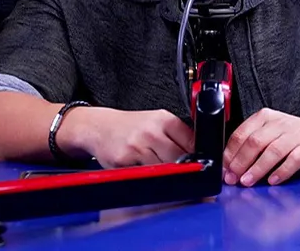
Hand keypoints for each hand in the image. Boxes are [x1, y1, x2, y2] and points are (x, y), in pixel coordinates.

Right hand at [57, 107, 193, 168]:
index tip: (200, 166)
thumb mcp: (157, 122)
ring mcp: (136, 147)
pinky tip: (144, 173)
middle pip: (179, 159)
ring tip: (161, 173)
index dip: (198, 157)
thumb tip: (200, 155)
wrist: (99, 126)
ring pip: (162, 170)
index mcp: (165, 120)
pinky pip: (142, 176)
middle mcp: (151, 132)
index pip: (191, 143)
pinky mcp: (123, 161)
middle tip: (182, 174)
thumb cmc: (131, 126)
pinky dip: (146, 178)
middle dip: (183, 169)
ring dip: (164, 175)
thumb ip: (177, 135)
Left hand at [222, 109, 299, 186]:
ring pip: (273, 151)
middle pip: (255, 142)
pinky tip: (273, 181)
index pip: (241, 133)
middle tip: (233, 178)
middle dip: (241, 162)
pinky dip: (281, 171)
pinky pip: (293, 160)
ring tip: (248, 181)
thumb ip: (251, 145)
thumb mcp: (270, 133)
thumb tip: (229, 166)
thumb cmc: (293, 137)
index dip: (230, 153)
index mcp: (265, 118)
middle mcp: (280, 124)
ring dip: (258, 168)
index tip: (224, 169)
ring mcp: (296, 135)